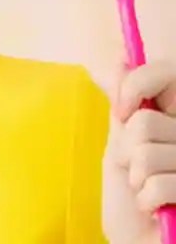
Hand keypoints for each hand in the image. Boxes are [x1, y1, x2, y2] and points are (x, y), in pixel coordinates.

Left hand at [106, 60, 175, 243]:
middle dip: (128, 149)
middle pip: (144, 122)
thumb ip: (124, 106)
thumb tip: (117, 58)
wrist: (137, 238)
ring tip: (146, 190)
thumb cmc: (130, 195)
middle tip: (137, 169)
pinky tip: (156, 208)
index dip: (135, 85)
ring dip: (136, 178)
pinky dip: (147, 200)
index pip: (168, 71)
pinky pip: (159, 184)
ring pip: (147, 152)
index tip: (122, 111)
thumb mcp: (122, 144)